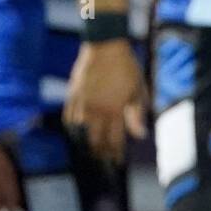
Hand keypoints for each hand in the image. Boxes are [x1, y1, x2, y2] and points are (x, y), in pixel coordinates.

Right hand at [64, 40, 147, 163]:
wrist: (105, 46)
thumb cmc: (127, 67)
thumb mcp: (138, 90)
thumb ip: (137, 114)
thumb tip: (140, 135)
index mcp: (114, 110)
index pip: (114, 140)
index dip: (116, 154)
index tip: (117, 163)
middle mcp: (96, 111)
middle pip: (96, 140)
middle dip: (100, 153)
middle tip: (103, 162)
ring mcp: (82, 104)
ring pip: (80, 132)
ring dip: (86, 142)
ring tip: (90, 151)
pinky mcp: (72, 96)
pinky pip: (69, 118)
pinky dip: (73, 128)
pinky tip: (77, 132)